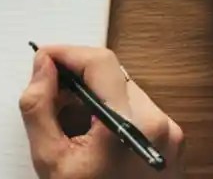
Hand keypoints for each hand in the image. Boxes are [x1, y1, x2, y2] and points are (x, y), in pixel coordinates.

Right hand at [19, 46, 185, 178]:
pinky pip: (138, 111)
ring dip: (94, 98)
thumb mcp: (51, 159)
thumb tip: (42, 68)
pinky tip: (93, 138)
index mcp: (132, 125)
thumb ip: (39, 106)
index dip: (66, 53)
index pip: (100, 62)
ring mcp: (171, 136)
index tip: (44, 59)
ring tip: (72, 128)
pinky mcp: (173, 145)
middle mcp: (160, 126)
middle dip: (77, 80)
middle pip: (112, 75)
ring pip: (124, 91)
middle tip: (51, 99)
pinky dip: (112, 114)